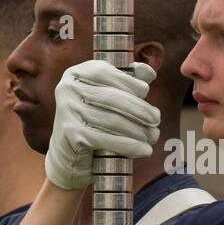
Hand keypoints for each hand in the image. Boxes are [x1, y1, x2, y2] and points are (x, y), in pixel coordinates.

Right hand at [45, 60, 159, 189]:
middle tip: (156, 119)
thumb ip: (127, 80)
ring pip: (111, 120)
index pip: (104, 72)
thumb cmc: (93, 118)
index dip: (128, 81)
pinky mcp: (70, 135)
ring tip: (153, 136)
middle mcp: (67, 89)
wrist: (68, 152)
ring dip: (138, 130)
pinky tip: (144, 150)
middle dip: (139, 108)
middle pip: (110, 97)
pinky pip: (105, 139)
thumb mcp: (107, 95)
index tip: (146, 91)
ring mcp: (67, 112)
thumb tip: (149, 72)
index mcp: (76, 74)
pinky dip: (128, 145)